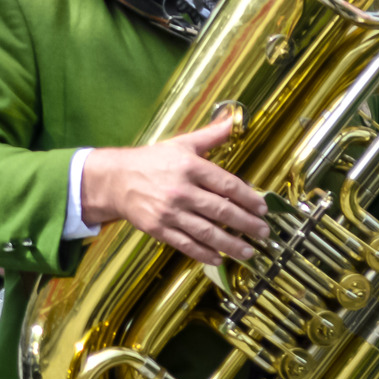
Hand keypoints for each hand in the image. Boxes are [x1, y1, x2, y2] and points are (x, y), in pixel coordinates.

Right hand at [80, 116, 267, 264]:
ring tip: (248, 251)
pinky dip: (204, 253)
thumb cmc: (151, 161)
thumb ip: (210, 135)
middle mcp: (181, 190)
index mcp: (189, 167)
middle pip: (222, 210)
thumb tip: (233, 120)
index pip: (227, 184)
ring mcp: (169, 212)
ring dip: (231, 244)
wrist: (116, 180)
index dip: (249, 198)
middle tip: (263, 232)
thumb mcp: (181, 143)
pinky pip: (186, 244)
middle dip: (247, 224)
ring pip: (207, 232)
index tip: (263, 208)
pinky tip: (219, 258)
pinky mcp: (158, 228)